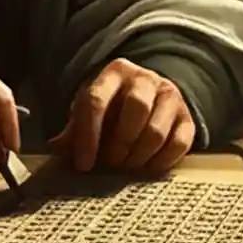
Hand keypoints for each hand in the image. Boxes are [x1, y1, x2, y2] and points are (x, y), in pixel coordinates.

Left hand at [48, 58, 195, 174]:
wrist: (150, 96)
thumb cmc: (112, 108)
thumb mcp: (90, 112)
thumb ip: (73, 130)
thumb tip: (54, 148)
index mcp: (113, 73)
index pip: (96, 100)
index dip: (88, 136)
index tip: (83, 165)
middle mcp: (144, 78)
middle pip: (135, 109)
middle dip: (119, 144)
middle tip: (110, 164)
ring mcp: (169, 95)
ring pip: (156, 130)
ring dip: (138, 156)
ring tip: (127, 167)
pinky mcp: (187, 117)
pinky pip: (179, 143)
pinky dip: (161, 162)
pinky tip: (147, 169)